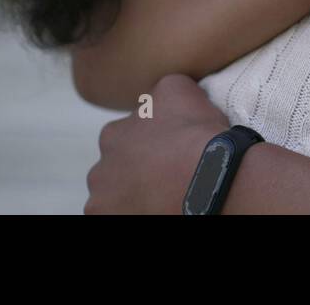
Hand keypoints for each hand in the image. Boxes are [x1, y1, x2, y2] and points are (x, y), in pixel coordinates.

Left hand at [85, 75, 228, 213]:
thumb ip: (159, 90)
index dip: (152, 144)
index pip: (127, 139)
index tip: (172, 150)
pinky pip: (127, 215)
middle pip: (119, 172)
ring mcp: (104, 204)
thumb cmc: (194, 133)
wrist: (210, 177)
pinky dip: (141, 212)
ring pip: (120, 200)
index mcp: (111, 136)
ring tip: (169, 194)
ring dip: (138, 196)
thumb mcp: (179, 88)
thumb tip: (158, 97)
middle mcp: (99, 171)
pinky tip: (163, 206)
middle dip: (139, 173)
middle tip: (169, 175)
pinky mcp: (114, 222)